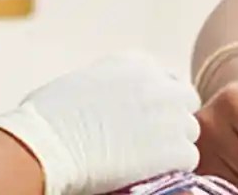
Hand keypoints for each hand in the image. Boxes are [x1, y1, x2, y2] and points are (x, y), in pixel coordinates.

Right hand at [0, 52, 201, 194]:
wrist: (49, 145)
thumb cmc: (48, 117)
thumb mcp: (80, 83)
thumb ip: (107, 85)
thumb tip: (107, 103)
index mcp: (133, 63)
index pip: (165, 78)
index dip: (156, 101)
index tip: (143, 118)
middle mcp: (157, 82)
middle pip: (184, 101)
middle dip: (172, 118)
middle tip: (151, 141)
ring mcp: (170, 115)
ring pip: (189, 130)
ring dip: (174, 144)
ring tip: (147, 161)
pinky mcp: (175, 149)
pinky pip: (189, 159)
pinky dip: (173, 168)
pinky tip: (150, 173)